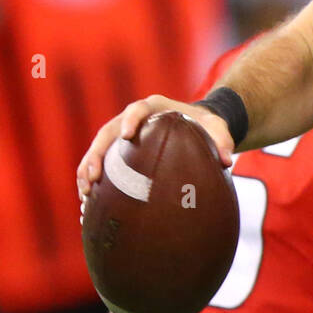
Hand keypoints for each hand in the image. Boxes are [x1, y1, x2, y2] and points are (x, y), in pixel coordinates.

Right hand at [76, 95, 233, 204]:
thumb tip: (227, 162)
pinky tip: (90, 204)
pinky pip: (101, 164)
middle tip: (93, 177)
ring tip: (85, 195)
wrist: (196, 125)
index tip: (127, 136)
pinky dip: (93, 181)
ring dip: (88, 170)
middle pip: (107, 133)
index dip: (130, 121)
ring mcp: (122, 135)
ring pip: (98, 150)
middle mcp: (132, 119)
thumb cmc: (205, 126)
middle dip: (96, 154)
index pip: (137, 110)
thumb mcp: (217, 129)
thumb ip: (222, 141)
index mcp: (154, 108)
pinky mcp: (119, 151)